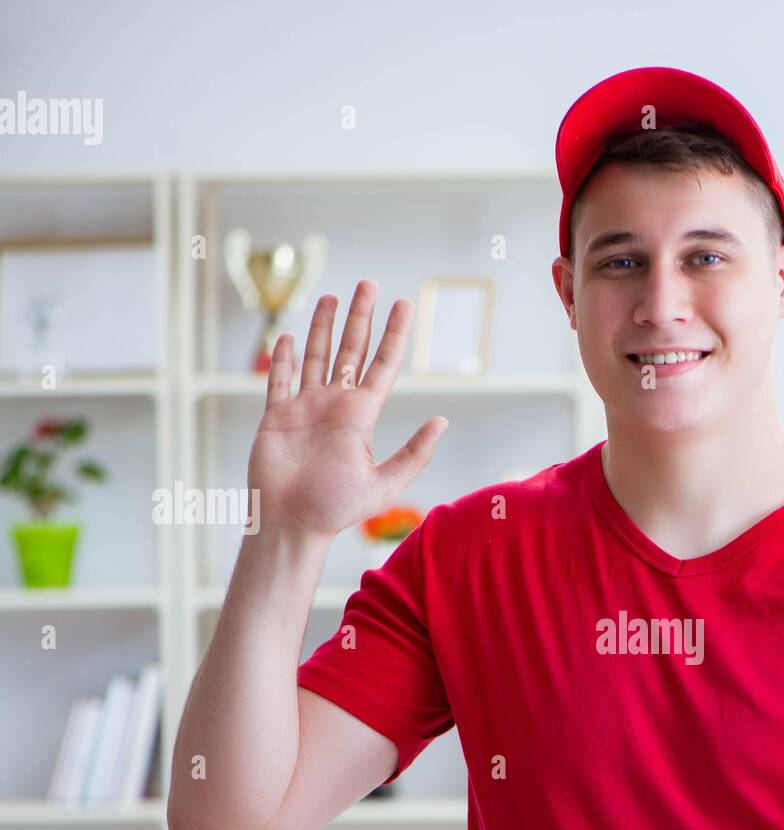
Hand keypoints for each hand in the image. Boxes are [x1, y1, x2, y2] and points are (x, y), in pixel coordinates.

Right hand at [249, 279, 449, 537]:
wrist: (290, 525)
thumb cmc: (335, 510)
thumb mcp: (384, 483)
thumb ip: (413, 454)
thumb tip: (441, 422)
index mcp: (360, 417)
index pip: (382, 365)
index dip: (394, 334)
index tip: (405, 304)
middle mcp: (334, 406)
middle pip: (350, 351)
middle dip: (359, 317)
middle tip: (367, 284)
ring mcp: (304, 409)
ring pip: (316, 357)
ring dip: (324, 327)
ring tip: (332, 297)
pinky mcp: (276, 416)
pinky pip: (279, 380)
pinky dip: (283, 358)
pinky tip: (289, 337)